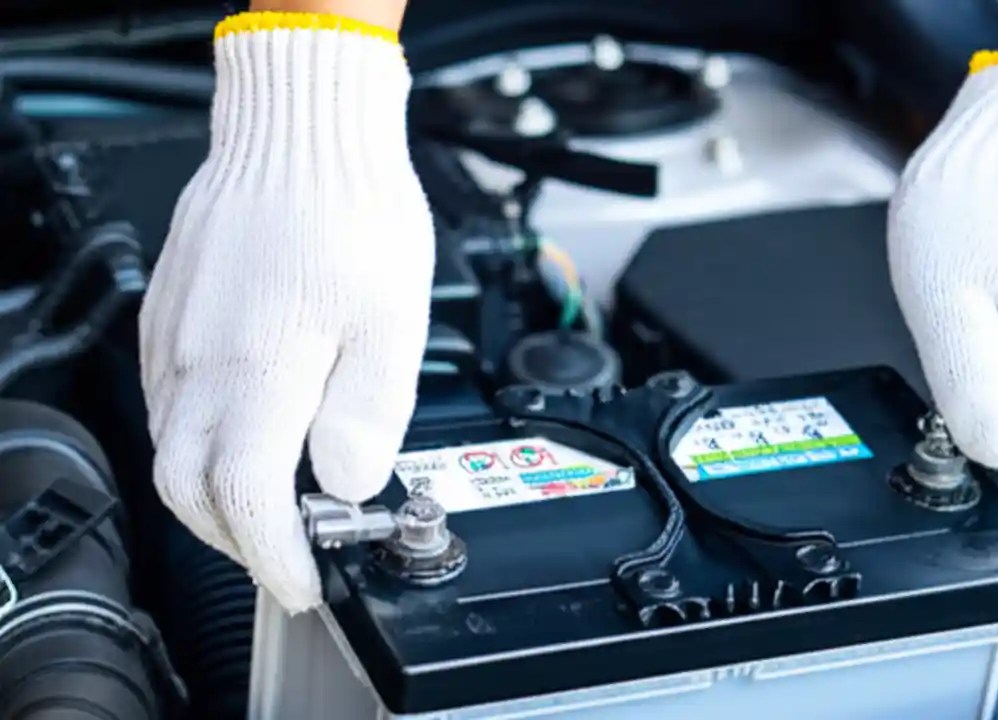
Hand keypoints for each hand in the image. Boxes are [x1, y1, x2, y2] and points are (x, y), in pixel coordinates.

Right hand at [140, 18, 432, 612]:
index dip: (276, 557)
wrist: (303, 129)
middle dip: (236, 541)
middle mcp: (201, 362)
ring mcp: (177, 338)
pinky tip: (244, 430)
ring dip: (216, 494)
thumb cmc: (352, 210)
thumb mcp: (394, 321)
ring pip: (172, 449)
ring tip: (273, 501)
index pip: (247, 503)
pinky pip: (168, 401)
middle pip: (190, 491)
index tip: (304, 580)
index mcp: (260, 372)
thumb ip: (369, 414)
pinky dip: (201, 440)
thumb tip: (348, 484)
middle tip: (286, 552)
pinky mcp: (170, 314)